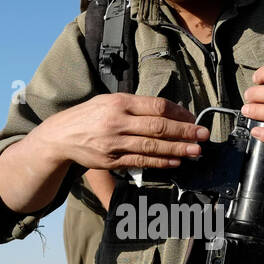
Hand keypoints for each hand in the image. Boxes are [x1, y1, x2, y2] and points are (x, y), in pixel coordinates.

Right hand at [36, 93, 208, 170]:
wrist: (60, 136)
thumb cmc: (89, 117)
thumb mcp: (109, 101)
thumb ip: (135, 105)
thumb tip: (169, 113)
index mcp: (119, 102)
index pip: (156, 106)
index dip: (179, 113)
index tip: (193, 118)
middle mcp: (117, 121)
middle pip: (158, 126)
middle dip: (184, 132)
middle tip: (203, 135)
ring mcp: (114, 143)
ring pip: (152, 146)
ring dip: (177, 149)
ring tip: (196, 151)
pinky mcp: (112, 160)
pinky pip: (141, 162)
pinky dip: (160, 162)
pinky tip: (175, 161)